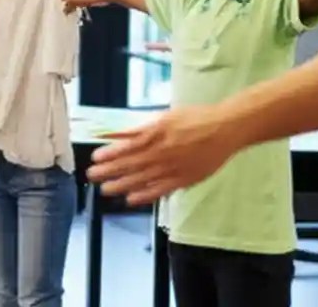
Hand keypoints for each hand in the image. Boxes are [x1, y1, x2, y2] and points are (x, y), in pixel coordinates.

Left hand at [85, 105, 240, 204]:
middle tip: (92, 176)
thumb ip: (140, 128)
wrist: (225, 129)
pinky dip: (145, 195)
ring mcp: (173, 167)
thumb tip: (118, 133)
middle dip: (109, 171)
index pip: (127, 146)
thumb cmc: (194, 118)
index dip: (110, 154)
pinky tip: (130, 199)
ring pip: (142, 179)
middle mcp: (162, 152)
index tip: (95, 159)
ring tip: (105, 189)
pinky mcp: (184, 179)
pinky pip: (160, 190)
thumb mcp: (164, 117)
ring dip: (121, 185)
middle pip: (130, 164)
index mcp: (156, 133)